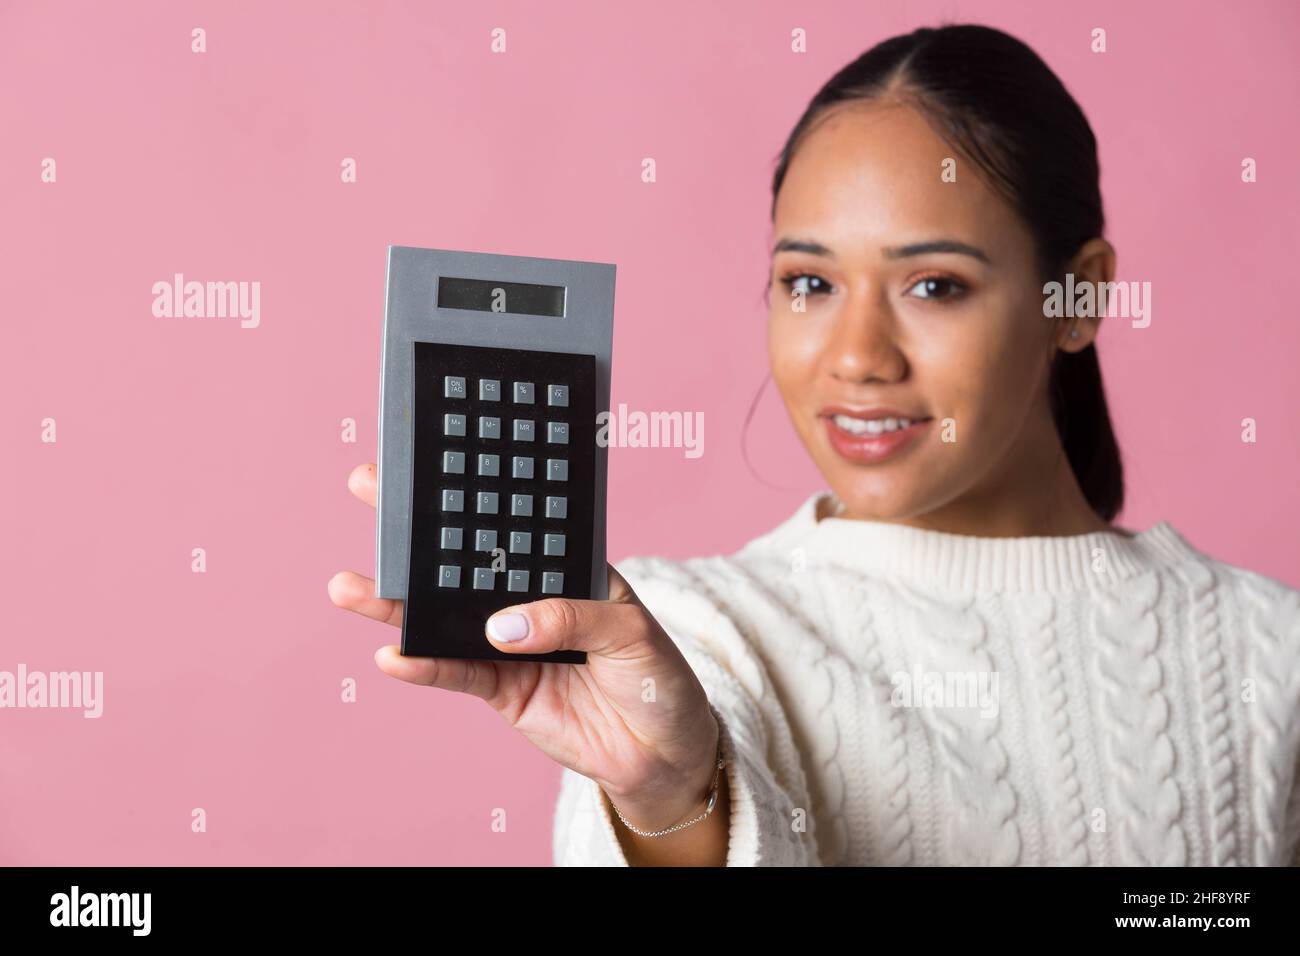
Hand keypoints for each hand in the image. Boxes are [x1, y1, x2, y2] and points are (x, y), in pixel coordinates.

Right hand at [328, 463, 721, 830]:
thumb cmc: (659, 678)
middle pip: (466, 563)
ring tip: (348, 588)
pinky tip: (391, 654)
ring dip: (398, 605)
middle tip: (366, 490)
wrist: (666, 753)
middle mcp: (531, 601)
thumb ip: (570, 621)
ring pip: (446, 619)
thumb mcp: (632, 634)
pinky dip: (424, 667)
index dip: (476, 499)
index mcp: (567, 570)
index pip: (516, 527)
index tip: (431, 469)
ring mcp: (510, 645)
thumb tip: (501, 627)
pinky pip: (456, 674)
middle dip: (416, 531)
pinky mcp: (502, 690)